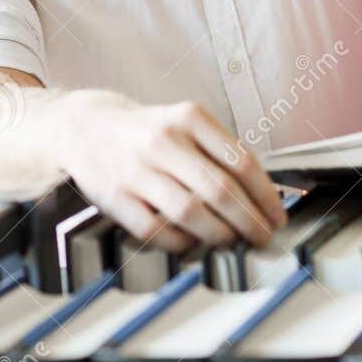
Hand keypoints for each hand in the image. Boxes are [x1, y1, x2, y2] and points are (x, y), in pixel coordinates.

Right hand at [51, 89, 286, 253]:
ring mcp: (137, 170)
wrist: (85, 127)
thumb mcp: (185, 123)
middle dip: (250, 222)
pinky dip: (181, 242)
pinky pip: (157, 230)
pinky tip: (193, 242)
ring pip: (191, 213)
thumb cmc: (147, 132)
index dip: (266, 196)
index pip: (241, 162)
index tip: (277, 216)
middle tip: (263, 237)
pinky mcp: (115, 197)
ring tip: (233, 242)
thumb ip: (220, 152)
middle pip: (221, 191)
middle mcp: (164, 141)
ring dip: (220, 235)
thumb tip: (263, 195)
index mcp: (189, 118)